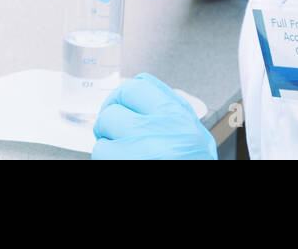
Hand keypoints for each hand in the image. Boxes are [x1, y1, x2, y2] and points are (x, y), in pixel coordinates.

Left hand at [92, 73, 216, 159]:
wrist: (197, 211)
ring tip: (121, 156)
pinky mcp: (123, 164)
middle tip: (115, 134)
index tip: (122, 105)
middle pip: (115, 106)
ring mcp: (138, 149)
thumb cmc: (195, 169)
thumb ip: (173, 116)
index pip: (139, 85)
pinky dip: (105, 161)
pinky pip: (100, 155)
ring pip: (103, 131)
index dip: (125, 96)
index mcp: (178, 118)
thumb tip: (144, 100)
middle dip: (111, 121)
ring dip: (107, 144)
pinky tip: (120, 166)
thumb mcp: (196, 139)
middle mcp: (159, 130)